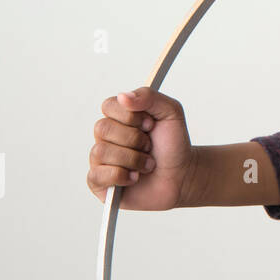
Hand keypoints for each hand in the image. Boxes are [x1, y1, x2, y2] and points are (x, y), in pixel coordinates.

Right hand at [87, 87, 196, 210]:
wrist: (181, 175)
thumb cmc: (172, 144)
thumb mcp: (171, 112)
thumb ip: (149, 97)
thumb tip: (123, 96)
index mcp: (118, 117)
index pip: (108, 106)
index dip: (131, 116)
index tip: (151, 124)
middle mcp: (105, 137)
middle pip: (103, 128)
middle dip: (135, 139)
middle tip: (150, 146)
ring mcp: (100, 159)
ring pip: (101, 151)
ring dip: (133, 159)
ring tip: (147, 164)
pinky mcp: (98, 182)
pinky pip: (97, 175)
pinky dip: (122, 176)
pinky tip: (135, 177)